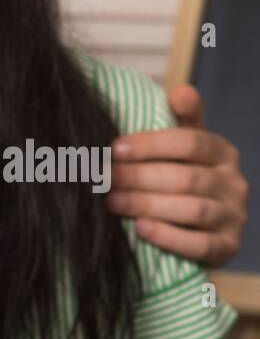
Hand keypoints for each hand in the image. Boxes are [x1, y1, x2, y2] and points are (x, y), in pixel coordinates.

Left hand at [108, 85, 247, 266]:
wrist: (201, 230)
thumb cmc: (182, 181)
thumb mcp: (183, 151)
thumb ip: (182, 122)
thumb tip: (182, 90)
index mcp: (222, 153)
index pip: (190, 142)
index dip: (151, 144)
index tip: (114, 149)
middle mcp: (234, 182)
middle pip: (186, 177)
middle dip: (139, 177)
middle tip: (103, 179)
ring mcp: (234, 216)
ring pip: (192, 209)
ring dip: (147, 204)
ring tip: (112, 202)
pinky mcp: (228, 247)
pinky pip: (200, 244)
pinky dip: (168, 236)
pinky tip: (140, 229)